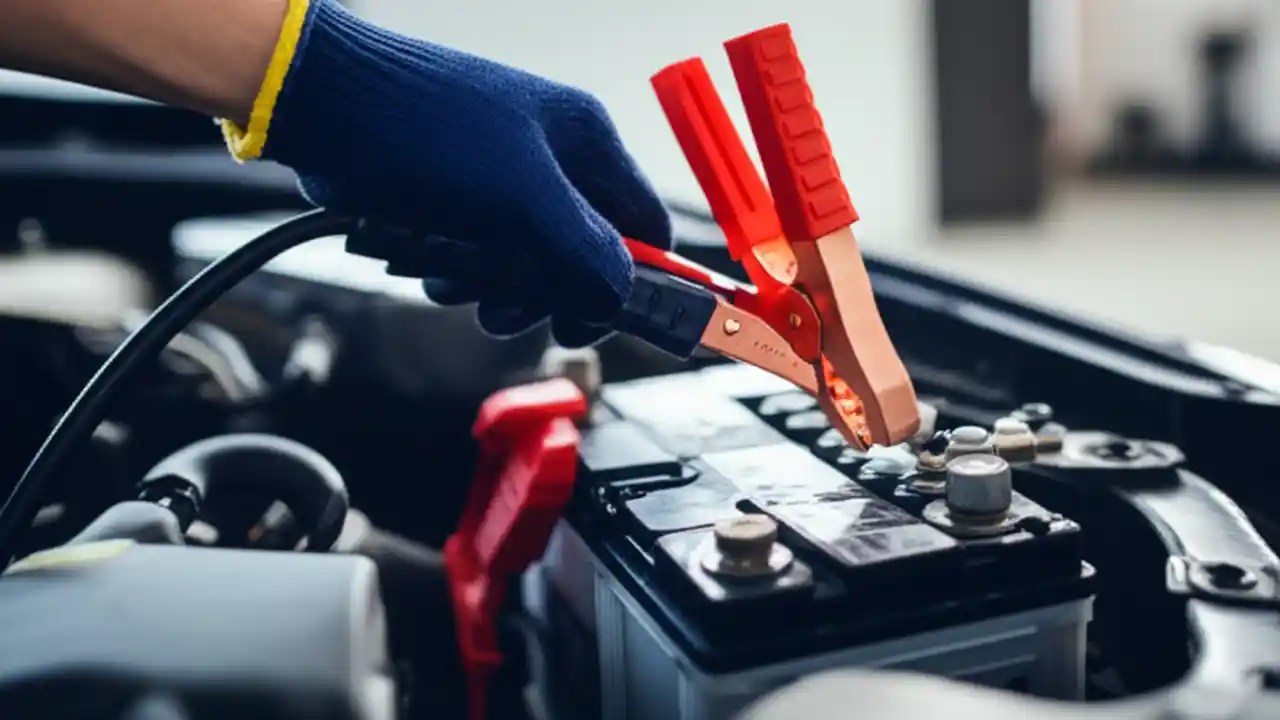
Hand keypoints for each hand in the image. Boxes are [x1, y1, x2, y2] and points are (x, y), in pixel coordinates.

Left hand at [245, 0, 671, 345]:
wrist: (324, 103)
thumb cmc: (425, 132)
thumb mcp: (521, 198)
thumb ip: (584, 250)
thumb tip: (621, 294)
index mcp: (586, 140)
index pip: (645, 225)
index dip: (635, 281)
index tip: (599, 322)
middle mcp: (553, 155)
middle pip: (585, 254)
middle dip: (546, 294)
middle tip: (508, 315)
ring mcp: (506, 174)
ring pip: (530, 262)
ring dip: (495, 289)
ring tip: (453, 281)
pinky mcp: (461, 193)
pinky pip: (484, 253)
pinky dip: (461, 272)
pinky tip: (431, 267)